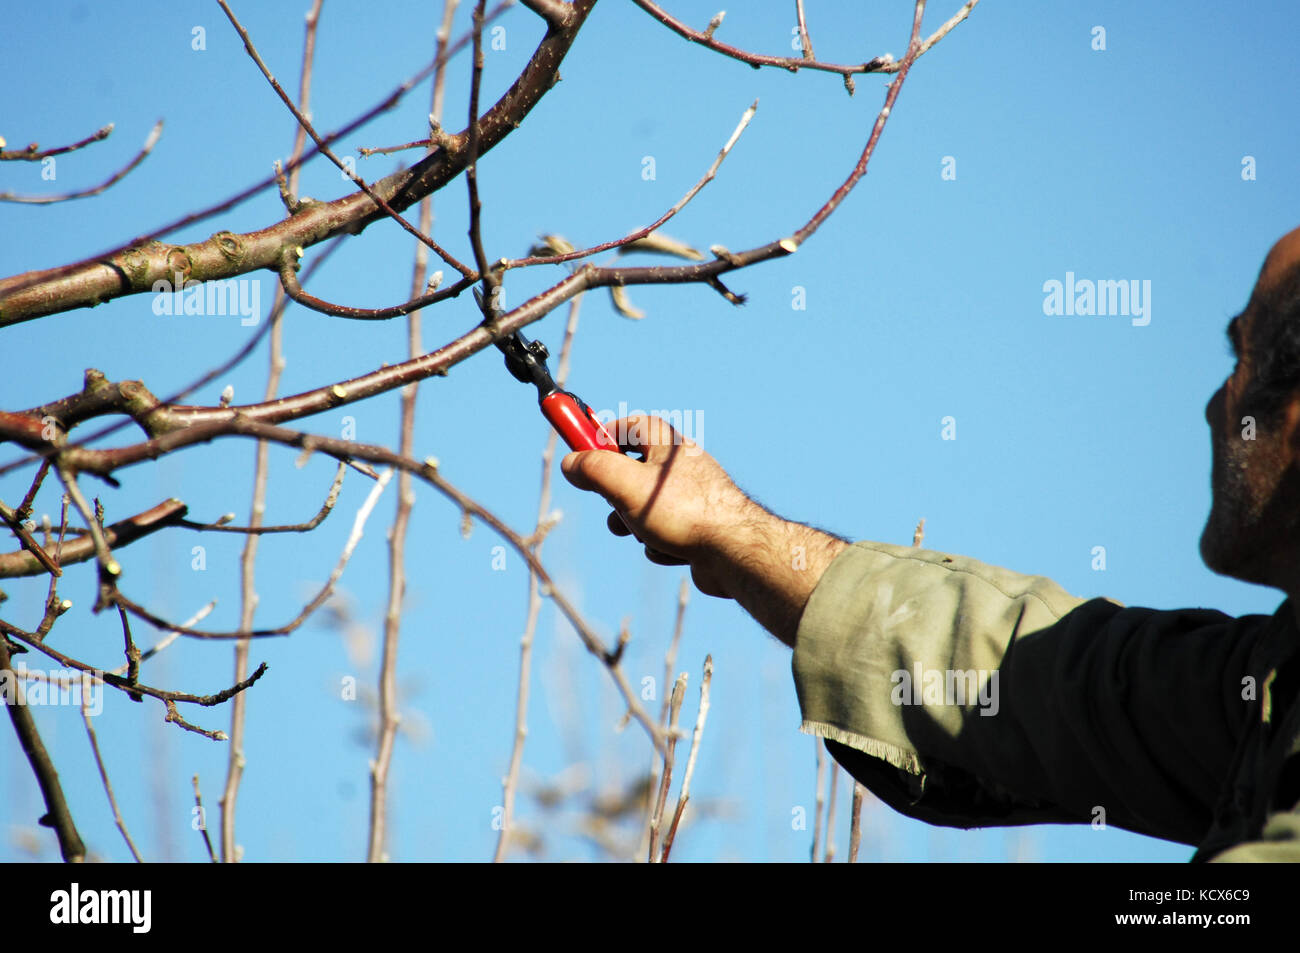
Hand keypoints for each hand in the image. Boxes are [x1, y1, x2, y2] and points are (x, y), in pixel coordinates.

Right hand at [560, 415, 761, 597]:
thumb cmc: (683, 512)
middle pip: (632, 472)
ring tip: (641, 532)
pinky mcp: (696, 528)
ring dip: (635, 524)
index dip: (603, 435)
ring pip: (644, 507)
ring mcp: (690, 498)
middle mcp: (681, 468)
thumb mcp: (625, 484)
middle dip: (614, 493)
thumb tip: (570, 464)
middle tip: (610, 504)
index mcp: (668, 446)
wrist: (732, 553)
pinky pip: (662, 531)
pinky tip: (671, 549)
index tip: (580, 447)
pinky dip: (659, 542)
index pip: (630, 426)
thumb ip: (593, 469)